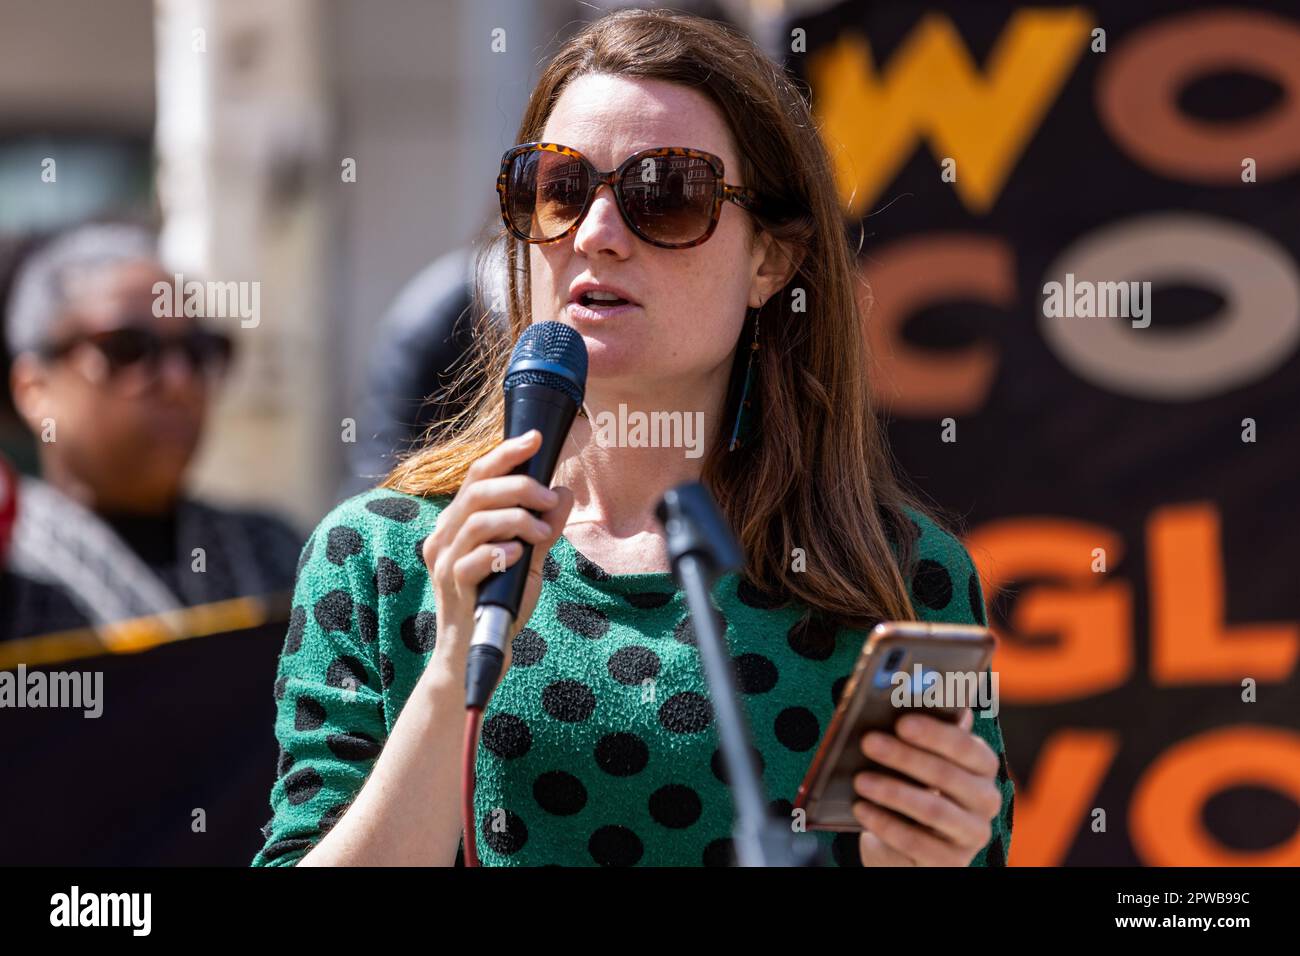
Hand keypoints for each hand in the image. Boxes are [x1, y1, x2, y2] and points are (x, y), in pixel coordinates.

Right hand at [422, 430, 573, 684]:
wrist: (476, 655)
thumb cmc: (500, 603)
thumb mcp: (529, 559)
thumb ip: (543, 527)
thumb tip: (563, 492)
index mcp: (459, 522)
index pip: (478, 474)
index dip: (506, 453)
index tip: (536, 438)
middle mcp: (445, 536)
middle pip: (477, 489)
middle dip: (520, 486)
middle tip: (549, 498)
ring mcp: (444, 560)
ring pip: (477, 519)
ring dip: (518, 519)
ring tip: (543, 534)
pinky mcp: (451, 586)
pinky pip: (474, 558)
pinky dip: (502, 550)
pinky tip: (520, 556)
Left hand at [853, 708, 1002, 865]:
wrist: (904, 848)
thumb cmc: (910, 791)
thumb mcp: (915, 764)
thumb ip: (919, 734)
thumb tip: (913, 696)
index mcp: (983, 768)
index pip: (968, 748)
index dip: (935, 734)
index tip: (901, 722)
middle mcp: (986, 801)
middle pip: (948, 775)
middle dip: (905, 757)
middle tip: (868, 742)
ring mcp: (972, 835)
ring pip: (933, 809)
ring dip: (892, 791)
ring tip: (860, 779)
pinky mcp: (950, 864)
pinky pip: (917, 843)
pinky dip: (886, 824)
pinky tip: (862, 809)